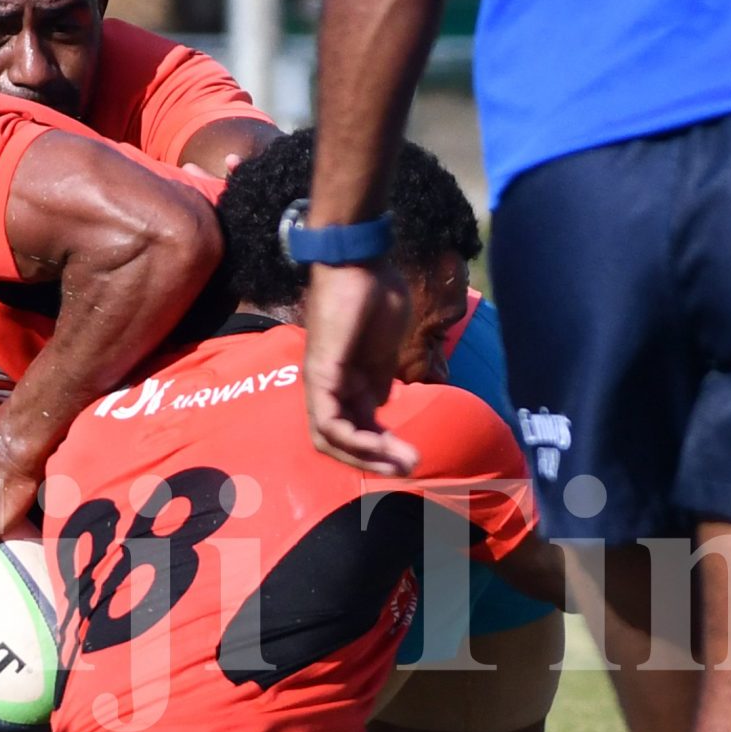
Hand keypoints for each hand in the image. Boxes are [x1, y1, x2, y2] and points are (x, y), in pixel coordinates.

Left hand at [302, 261, 415, 473]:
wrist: (361, 262)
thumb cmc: (376, 295)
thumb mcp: (385, 349)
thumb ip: (382, 378)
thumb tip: (385, 403)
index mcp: (346, 382)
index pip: (355, 428)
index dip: (379, 448)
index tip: (410, 455)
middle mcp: (329, 387)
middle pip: (341, 441)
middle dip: (375, 461)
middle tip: (409, 469)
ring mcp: (321, 382)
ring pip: (331, 440)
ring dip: (367, 457)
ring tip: (402, 465)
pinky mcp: (320, 375)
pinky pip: (329, 423)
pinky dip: (354, 441)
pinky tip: (379, 446)